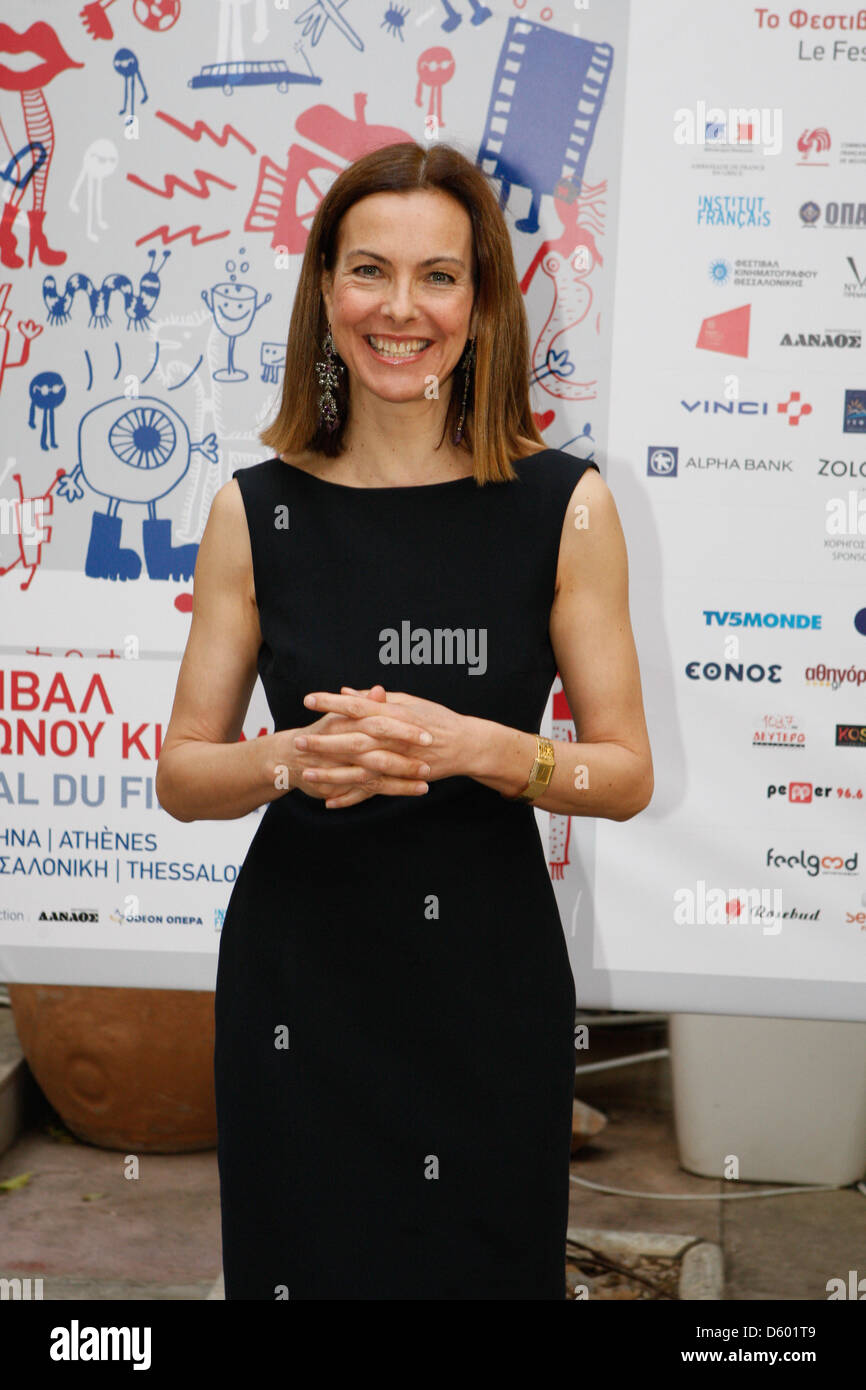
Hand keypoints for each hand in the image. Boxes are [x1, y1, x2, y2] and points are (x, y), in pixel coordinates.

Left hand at [298, 685, 474, 806]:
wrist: (466, 745)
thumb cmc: (437, 719)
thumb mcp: (409, 702)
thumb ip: (377, 699)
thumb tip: (347, 692)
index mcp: (395, 714)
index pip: (359, 706)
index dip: (333, 703)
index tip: (309, 699)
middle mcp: (395, 738)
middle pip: (354, 739)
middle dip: (324, 741)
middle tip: (297, 741)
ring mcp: (398, 761)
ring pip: (360, 768)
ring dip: (332, 771)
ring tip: (306, 772)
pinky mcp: (402, 780)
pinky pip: (373, 791)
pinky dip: (351, 797)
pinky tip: (329, 800)